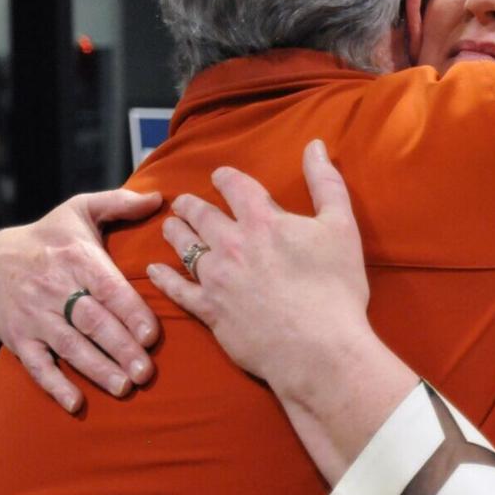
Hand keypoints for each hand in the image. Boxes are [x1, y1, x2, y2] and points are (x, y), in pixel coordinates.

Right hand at [0, 188, 161, 411]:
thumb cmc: (48, 238)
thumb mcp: (78, 210)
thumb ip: (118, 203)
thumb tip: (159, 197)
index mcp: (76, 258)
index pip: (108, 288)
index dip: (130, 312)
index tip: (152, 335)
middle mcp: (54, 288)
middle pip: (91, 322)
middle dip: (120, 348)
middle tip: (146, 372)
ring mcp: (35, 316)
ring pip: (69, 346)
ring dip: (96, 369)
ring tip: (123, 387)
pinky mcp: (19, 338)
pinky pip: (36, 365)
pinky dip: (54, 385)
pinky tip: (76, 403)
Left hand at [149, 140, 416, 482]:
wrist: (318, 349)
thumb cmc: (335, 288)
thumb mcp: (340, 226)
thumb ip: (325, 182)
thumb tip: (315, 145)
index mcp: (263, 219)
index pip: (234, 185)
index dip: (224, 177)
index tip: (219, 177)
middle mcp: (232, 243)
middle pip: (200, 213)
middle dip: (190, 204)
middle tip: (184, 202)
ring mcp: (216, 279)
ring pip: (184, 246)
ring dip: (174, 233)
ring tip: (170, 227)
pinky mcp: (210, 311)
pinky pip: (177, 290)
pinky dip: (163, 278)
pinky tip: (154, 271)